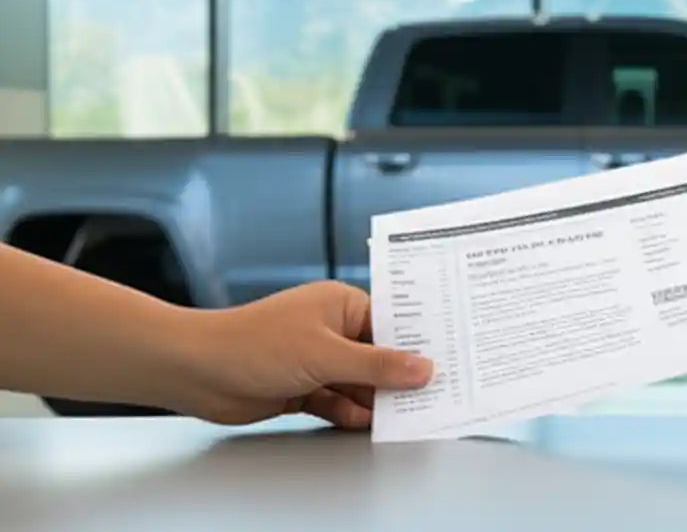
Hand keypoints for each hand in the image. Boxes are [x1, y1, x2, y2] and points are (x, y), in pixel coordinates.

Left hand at [175, 281, 432, 427]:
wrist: (197, 371)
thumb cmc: (255, 344)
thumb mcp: (326, 355)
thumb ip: (378, 366)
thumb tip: (423, 368)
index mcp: (342, 304)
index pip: (393, 322)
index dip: (419, 342)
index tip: (448, 359)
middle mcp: (332, 328)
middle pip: (379, 356)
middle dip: (399, 377)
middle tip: (431, 395)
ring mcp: (317, 358)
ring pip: (360, 382)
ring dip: (375, 399)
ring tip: (403, 415)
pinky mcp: (303, 386)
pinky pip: (338, 400)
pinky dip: (350, 412)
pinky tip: (365, 423)